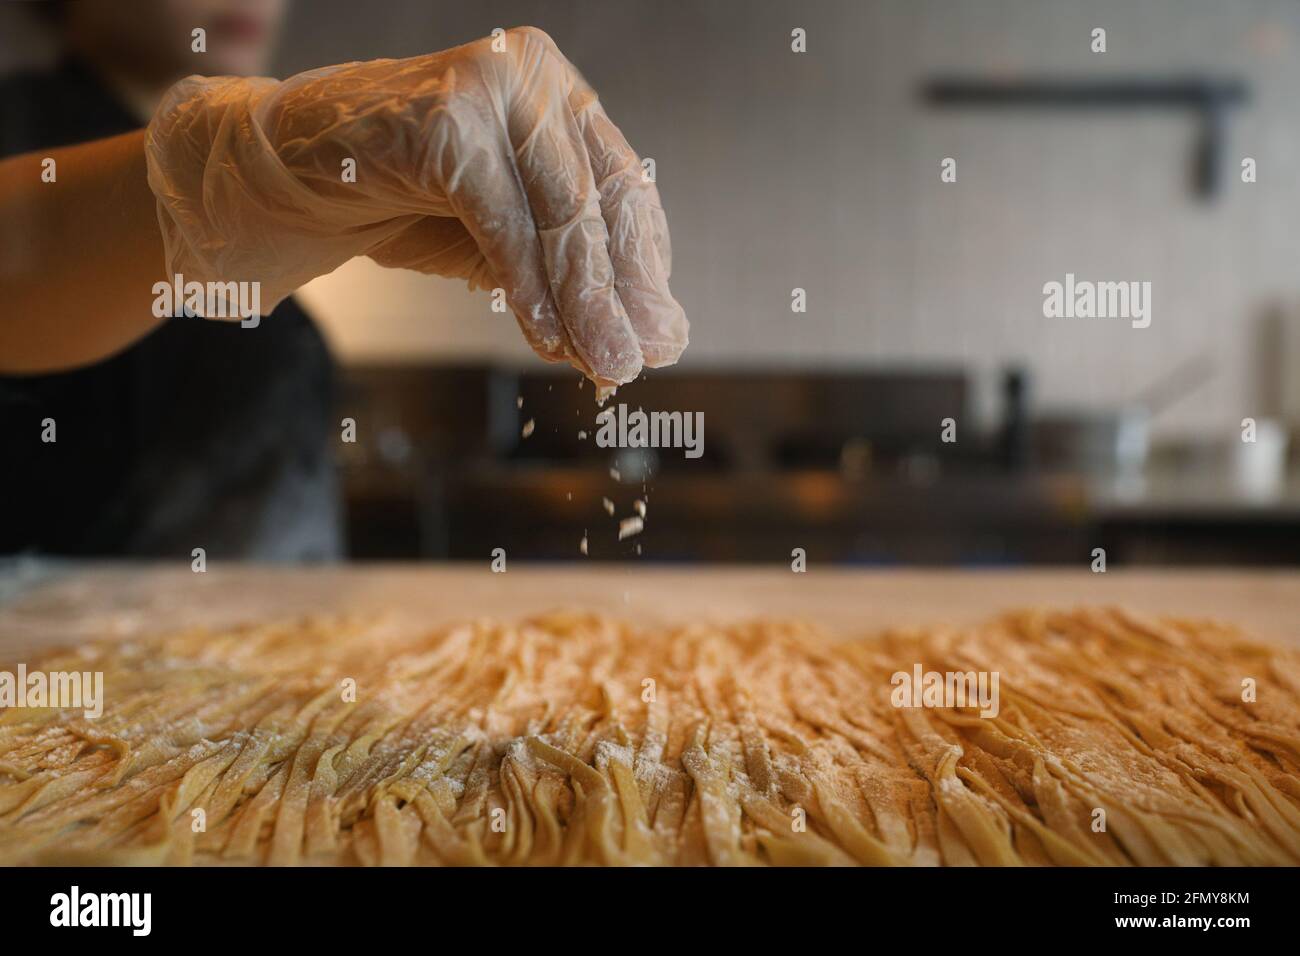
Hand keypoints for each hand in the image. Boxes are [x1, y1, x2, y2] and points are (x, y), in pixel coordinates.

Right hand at [145, 26, 687, 388]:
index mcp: (553, 90)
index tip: (663, 333)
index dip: (645, 267)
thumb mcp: (497, 240)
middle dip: (623, 295)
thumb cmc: (391, 200)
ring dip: (586, 305)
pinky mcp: (444, 121)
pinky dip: (530, 291)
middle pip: (599, 204)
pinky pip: (503, 226)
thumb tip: (637, 341)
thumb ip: (560, 275)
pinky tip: (551, 341)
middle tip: (642, 362)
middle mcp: (528, 74)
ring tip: (608, 365)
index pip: (622, 187)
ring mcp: (486, 88)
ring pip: (561, 217)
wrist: (275, 179)